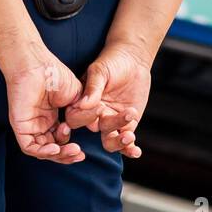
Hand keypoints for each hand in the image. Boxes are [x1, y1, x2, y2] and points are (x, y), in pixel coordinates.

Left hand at [5, 48, 94, 162]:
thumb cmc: (54, 74)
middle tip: (79, 154)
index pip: (60, 141)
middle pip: (52, 149)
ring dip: (58, 155)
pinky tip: (56, 149)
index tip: (82, 149)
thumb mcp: (77, 96)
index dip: (70, 149)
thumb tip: (94, 127)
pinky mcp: (20, 126)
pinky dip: (43, 152)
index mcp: (51, 118)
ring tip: (72, 150)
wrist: (38, 65)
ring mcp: (29, 125)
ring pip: (42, 151)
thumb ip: (84, 112)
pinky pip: (29, 147)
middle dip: (66, 155)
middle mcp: (40, 124)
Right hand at [69, 41, 151, 157]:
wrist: (133, 60)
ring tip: (129, 135)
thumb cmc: (112, 62)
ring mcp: (110, 122)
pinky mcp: (126, 125)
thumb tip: (84, 104)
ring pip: (109, 140)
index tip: (100, 108)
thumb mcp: (100, 71)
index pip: (76, 118)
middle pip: (94, 130)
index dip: (85, 117)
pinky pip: (125, 141)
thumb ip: (93, 87)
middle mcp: (94, 116)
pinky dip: (130, 149)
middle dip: (109, 127)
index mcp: (81, 103)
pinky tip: (136, 151)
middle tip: (123, 116)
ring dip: (119, 142)